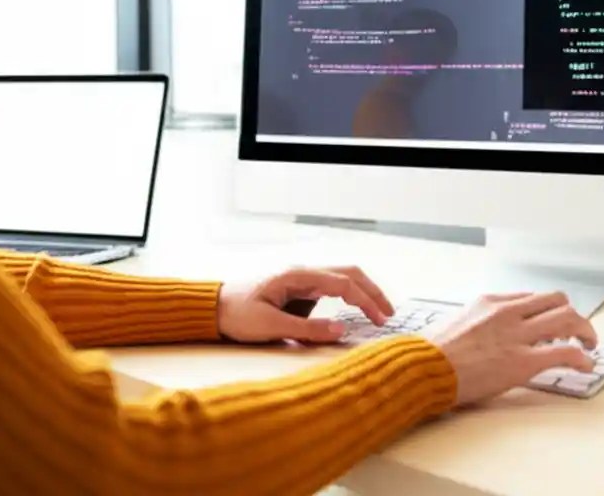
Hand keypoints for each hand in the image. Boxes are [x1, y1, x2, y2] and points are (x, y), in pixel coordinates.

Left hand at [218, 266, 394, 342]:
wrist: (213, 308)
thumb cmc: (238, 315)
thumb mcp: (271, 326)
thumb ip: (308, 329)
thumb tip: (342, 330)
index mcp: (298, 276)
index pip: (343, 283)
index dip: (366, 301)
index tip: (381, 320)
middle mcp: (303, 273)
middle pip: (350, 272)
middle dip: (373, 291)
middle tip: (390, 313)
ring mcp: (302, 280)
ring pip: (342, 277)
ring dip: (363, 292)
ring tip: (379, 312)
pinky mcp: (300, 290)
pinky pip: (331, 289)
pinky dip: (349, 297)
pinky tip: (356, 312)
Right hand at [431, 292, 596, 405]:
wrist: (425, 368)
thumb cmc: (433, 352)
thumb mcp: (456, 322)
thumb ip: (478, 321)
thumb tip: (488, 330)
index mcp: (491, 302)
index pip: (532, 297)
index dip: (548, 311)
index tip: (552, 324)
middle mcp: (508, 313)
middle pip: (557, 300)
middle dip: (573, 315)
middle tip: (578, 331)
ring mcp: (517, 336)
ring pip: (568, 318)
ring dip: (585, 331)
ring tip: (589, 344)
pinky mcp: (523, 361)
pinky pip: (564, 353)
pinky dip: (582, 357)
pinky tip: (586, 365)